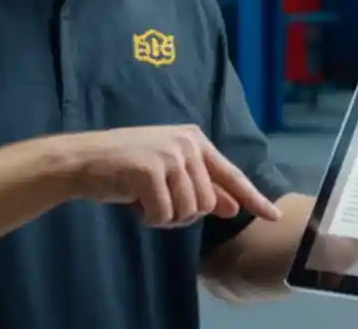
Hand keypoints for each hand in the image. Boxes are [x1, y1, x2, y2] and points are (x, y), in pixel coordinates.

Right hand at [77, 124, 281, 228]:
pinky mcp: (151, 170)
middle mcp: (187, 143)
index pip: (231, 174)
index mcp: (195, 140)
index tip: (274, 216)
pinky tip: (133, 200)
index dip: (253, 198)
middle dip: (181, 213)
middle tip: (155, 200)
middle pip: (205, 204)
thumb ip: (202, 187)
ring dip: (164, 216)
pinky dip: (148, 218)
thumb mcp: (169, 173)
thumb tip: (233, 207)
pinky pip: (163, 215)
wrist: (83, 160)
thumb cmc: (125, 167)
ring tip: (143, 197)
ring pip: (187, 212)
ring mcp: (170, 154)